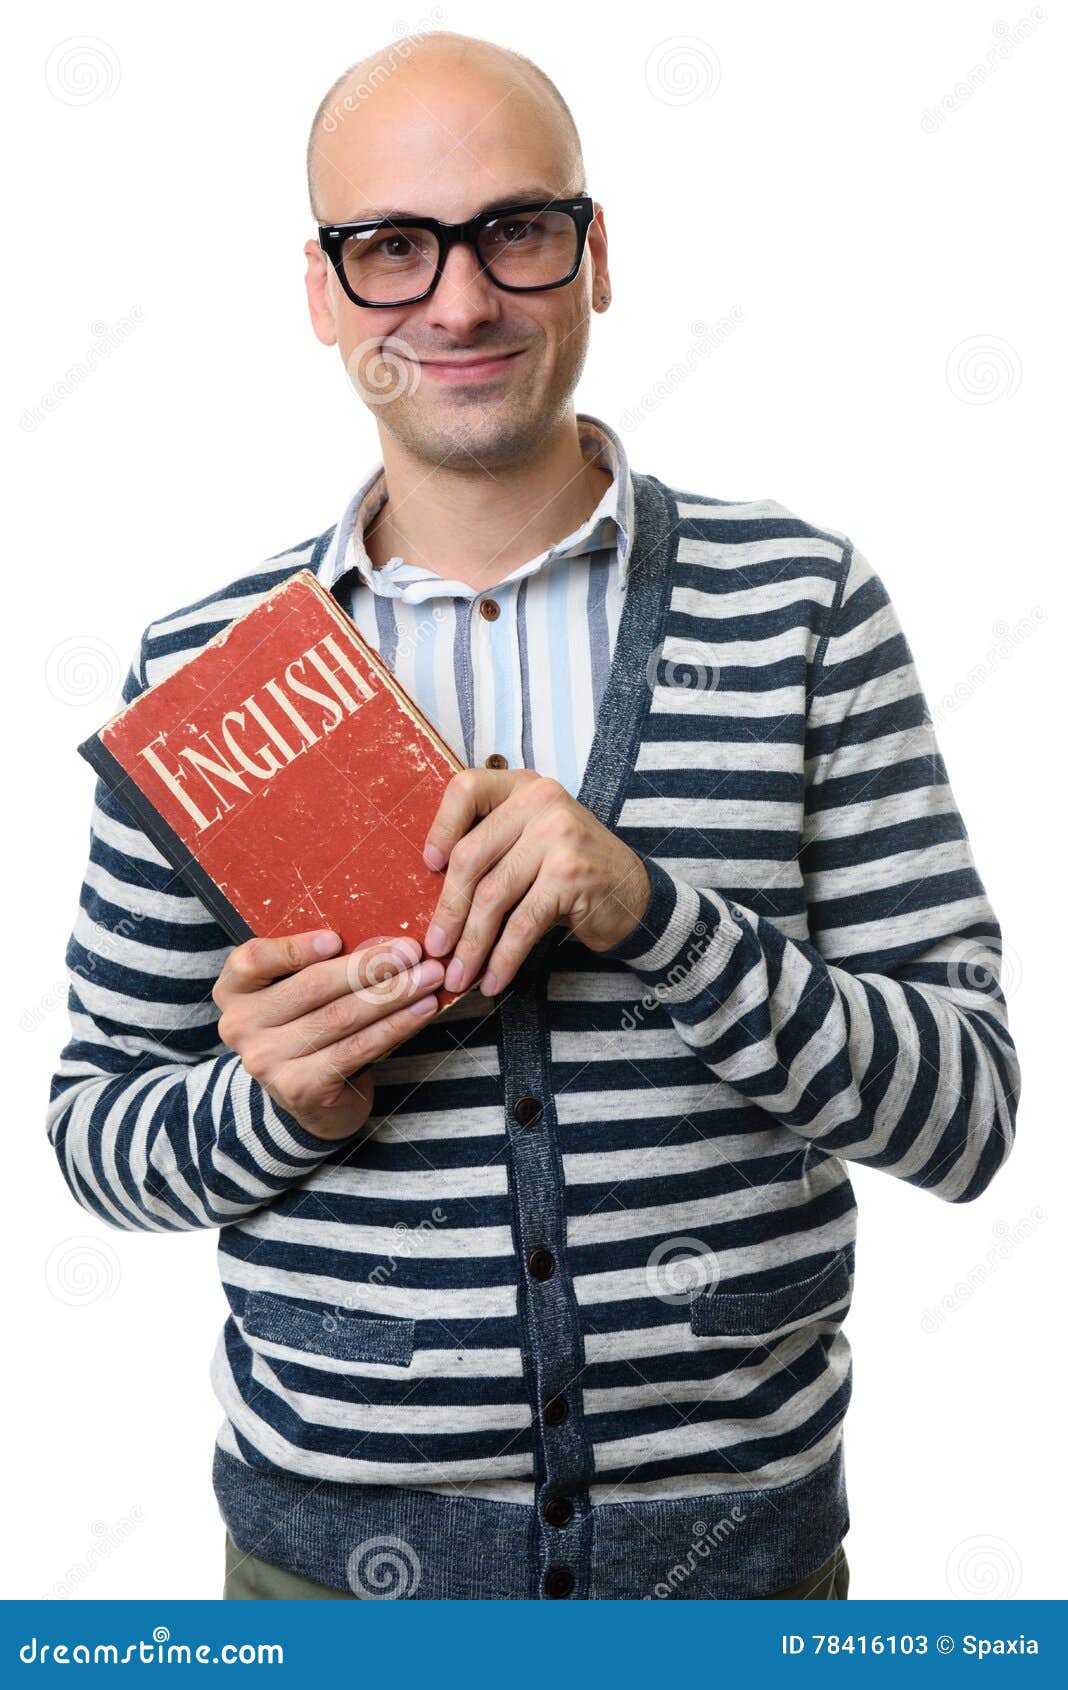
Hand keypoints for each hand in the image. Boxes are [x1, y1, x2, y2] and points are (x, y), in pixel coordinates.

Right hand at [212, 930, 443, 1139]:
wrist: (307, 1097)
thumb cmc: (308, 1024)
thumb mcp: (300, 990)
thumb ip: (322, 964)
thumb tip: (388, 942)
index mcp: (233, 990)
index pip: (253, 960)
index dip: (295, 948)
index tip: (337, 938)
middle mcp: (239, 1026)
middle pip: (312, 986)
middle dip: (371, 965)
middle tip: (413, 951)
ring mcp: (266, 1060)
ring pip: (341, 1017)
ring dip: (393, 994)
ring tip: (429, 977)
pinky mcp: (299, 1087)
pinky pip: (357, 1048)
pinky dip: (396, 1026)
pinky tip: (422, 1010)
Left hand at [421, 768, 650, 995]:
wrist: (633, 894)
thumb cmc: (570, 871)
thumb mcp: (531, 841)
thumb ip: (491, 847)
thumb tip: (434, 900)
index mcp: (523, 787)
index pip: (467, 790)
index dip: (441, 827)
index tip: (430, 866)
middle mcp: (540, 802)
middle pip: (472, 855)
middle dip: (449, 910)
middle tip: (437, 947)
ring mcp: (558, 835)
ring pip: (493, 895)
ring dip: (472, 944)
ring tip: (460, 975)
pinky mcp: (571, 875)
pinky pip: (522, 923)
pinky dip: (503, 958)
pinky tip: (493, 979)